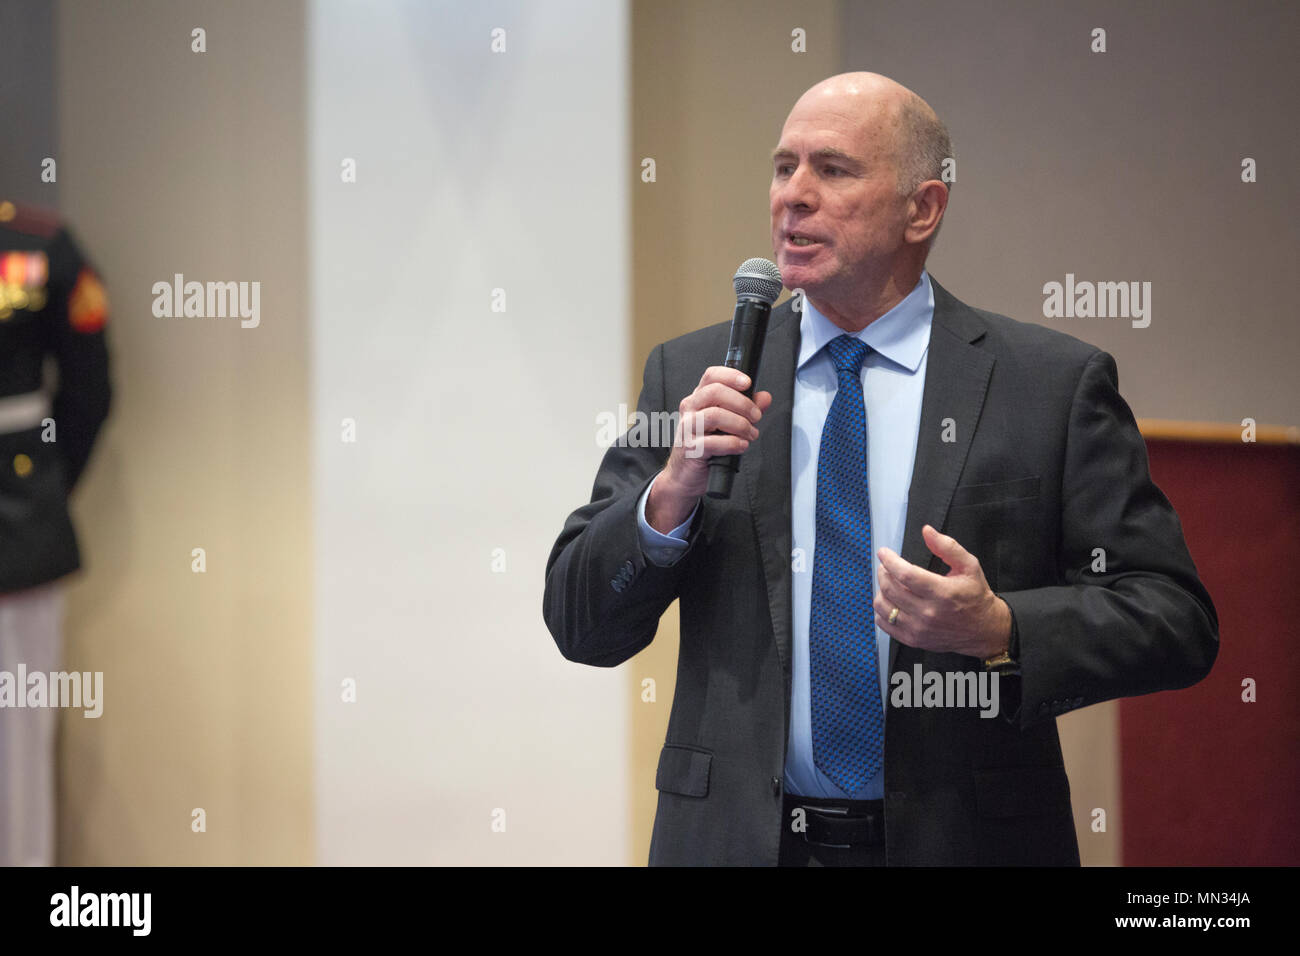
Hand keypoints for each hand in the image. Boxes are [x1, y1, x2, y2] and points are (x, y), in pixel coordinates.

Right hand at [646, 367, 772, 532]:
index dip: (731, 375)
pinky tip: (741, 446)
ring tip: (751, 434)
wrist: (685, 475)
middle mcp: (690, 409)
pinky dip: (732, 443)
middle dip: (742, 404)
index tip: (748, 383)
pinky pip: (712, 442)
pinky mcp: (689, 448)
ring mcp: (687, 428)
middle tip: (756, 417)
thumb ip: (746, 409)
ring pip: (715, 415)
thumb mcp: (729, 425)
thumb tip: (765, 397)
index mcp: (699, 399)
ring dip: (740, 424)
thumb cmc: (706, 447)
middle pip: (715, 392)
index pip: (711, 376)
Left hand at [873, 524, 1011, 659]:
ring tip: (889, 582)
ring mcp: (919, 629)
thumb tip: (927, 531)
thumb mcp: (969, 566)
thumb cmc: (976, 596)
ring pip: (883, 606)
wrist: (985, 630)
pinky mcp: (913, 640)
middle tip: (886, 566)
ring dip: (881, 590)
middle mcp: (928, 613)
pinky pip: (884, 623)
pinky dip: (881, 610)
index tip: (884, 552)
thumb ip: (947, 547)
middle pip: (891, 589)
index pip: (906, 575)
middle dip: (883, 572)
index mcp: (942, 593)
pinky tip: (890, 601)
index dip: (890, 561)